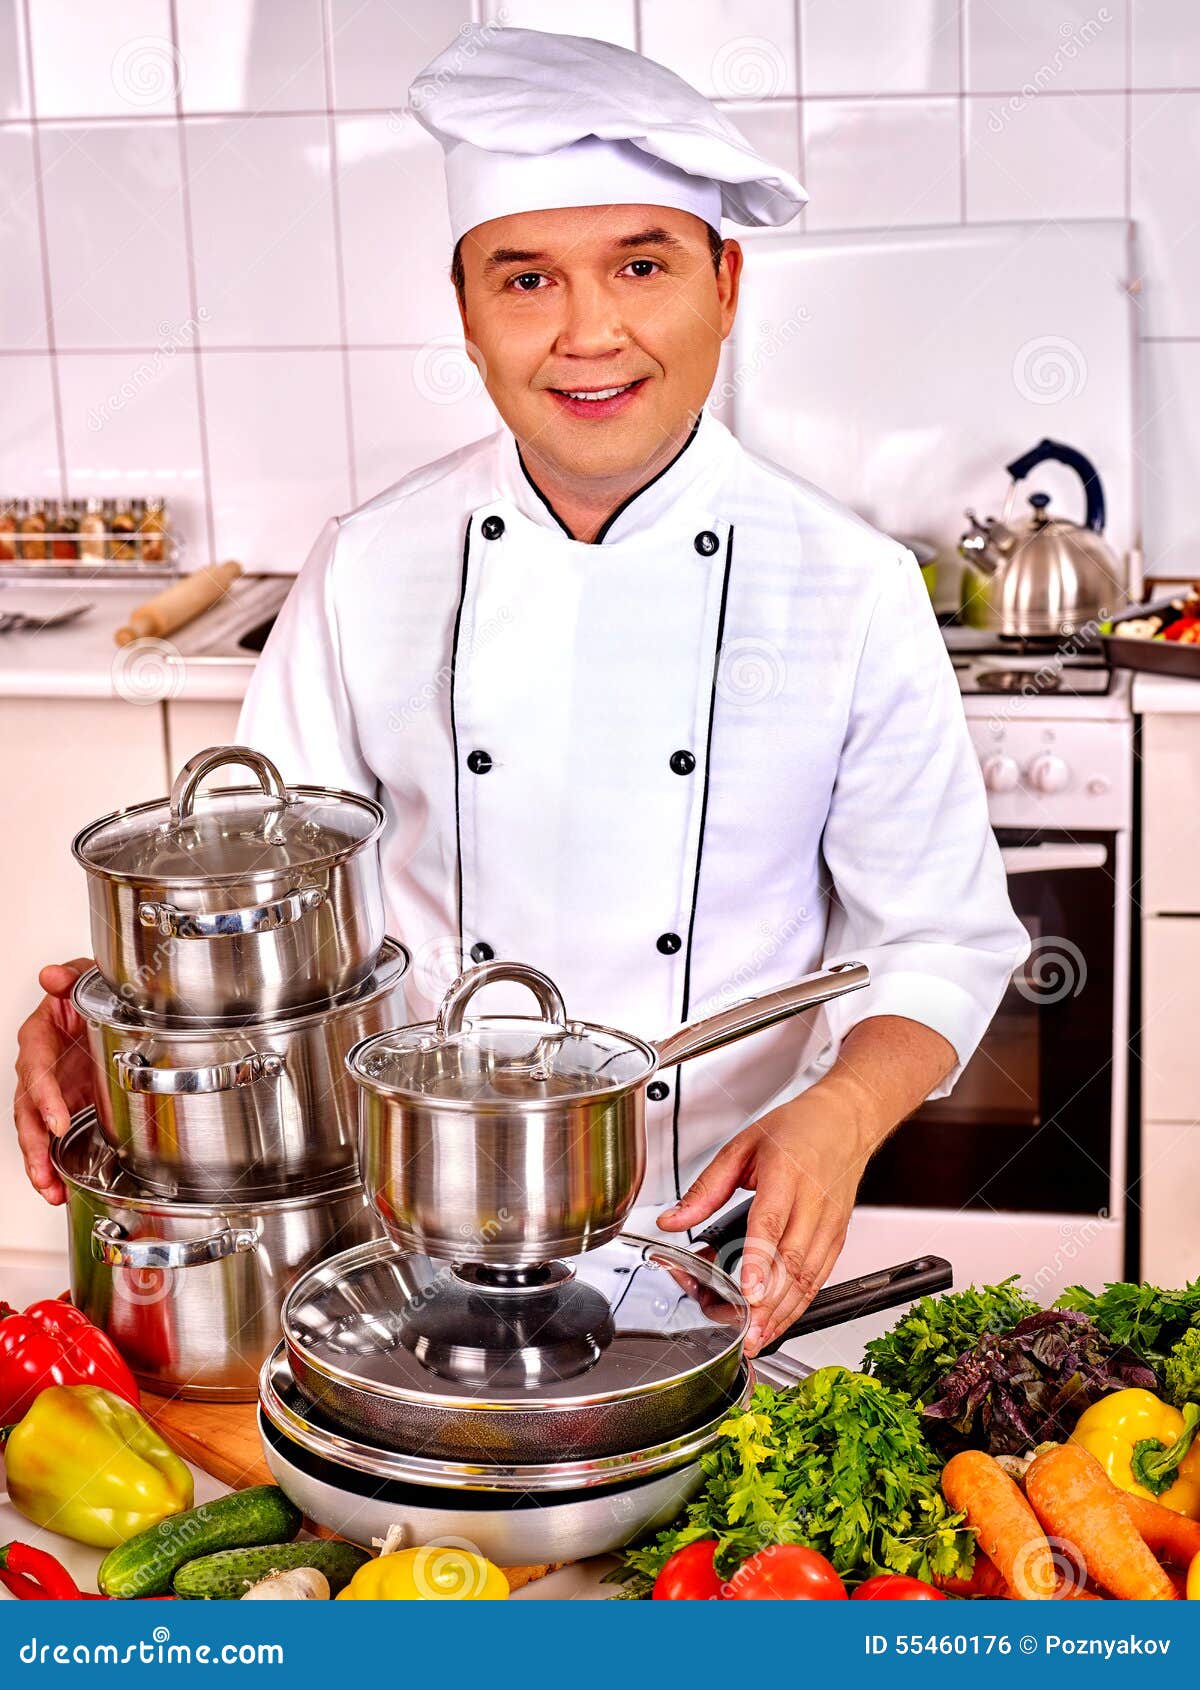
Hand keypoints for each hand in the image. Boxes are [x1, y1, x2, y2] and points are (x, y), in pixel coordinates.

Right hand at [13, 959, 96, 1203]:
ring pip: (34, 1132)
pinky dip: (54, 1164)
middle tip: (44, 1172)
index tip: (56, 1121)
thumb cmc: (89, 991)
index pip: (36, 1070)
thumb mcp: (84, 978)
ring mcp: (50, 1091)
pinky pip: (53, 1139)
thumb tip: (51, 975)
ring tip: (51, 1191)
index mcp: (39, 1036)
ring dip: (39, 1164)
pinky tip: (61, 1188)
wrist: (107, 1004)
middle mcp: (38, 1068)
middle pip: (27, 1111)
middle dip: (34, 1145)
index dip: (45, 1097)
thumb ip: (68, 978)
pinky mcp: (65, 1106)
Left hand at [656, 1075, 875, 1357]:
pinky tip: (779, 1321)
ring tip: (759, 1337)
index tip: (747, 1290)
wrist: (846, 1120)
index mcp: (785, 1174)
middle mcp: (811, 1202)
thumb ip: (706, 1188)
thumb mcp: (741, 1146)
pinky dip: (800, 1304)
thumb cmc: (796, 1129)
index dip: (758, 1260)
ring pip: (809, 1276)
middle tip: (746, 1331)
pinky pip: (820, 1278)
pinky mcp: (837, 1238)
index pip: (770, 1222)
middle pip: (792, 1260)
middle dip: (769, 1302)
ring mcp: (828, 1224)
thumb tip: (673, 1220)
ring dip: (784, 1311)